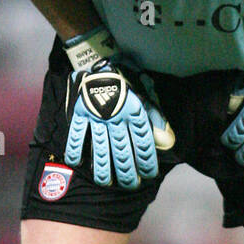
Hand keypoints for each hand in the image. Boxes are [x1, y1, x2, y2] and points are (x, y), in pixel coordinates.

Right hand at [63, 30, 173, 188]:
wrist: (100, 59)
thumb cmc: (127, 79)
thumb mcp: (146, 95)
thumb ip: (157, 119)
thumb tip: (168, 142)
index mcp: (135, 112)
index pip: (143, 144)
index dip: (147, 162)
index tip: (149, 174)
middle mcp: (117, 118)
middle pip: (122, 152)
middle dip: (127, 173)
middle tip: (130, 184)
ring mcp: (96, 117)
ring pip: (100, 150)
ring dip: (104, 169)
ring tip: (107, 182)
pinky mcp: (80, 113)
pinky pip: (77, 136)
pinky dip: (76, 151)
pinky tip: (78, 164)